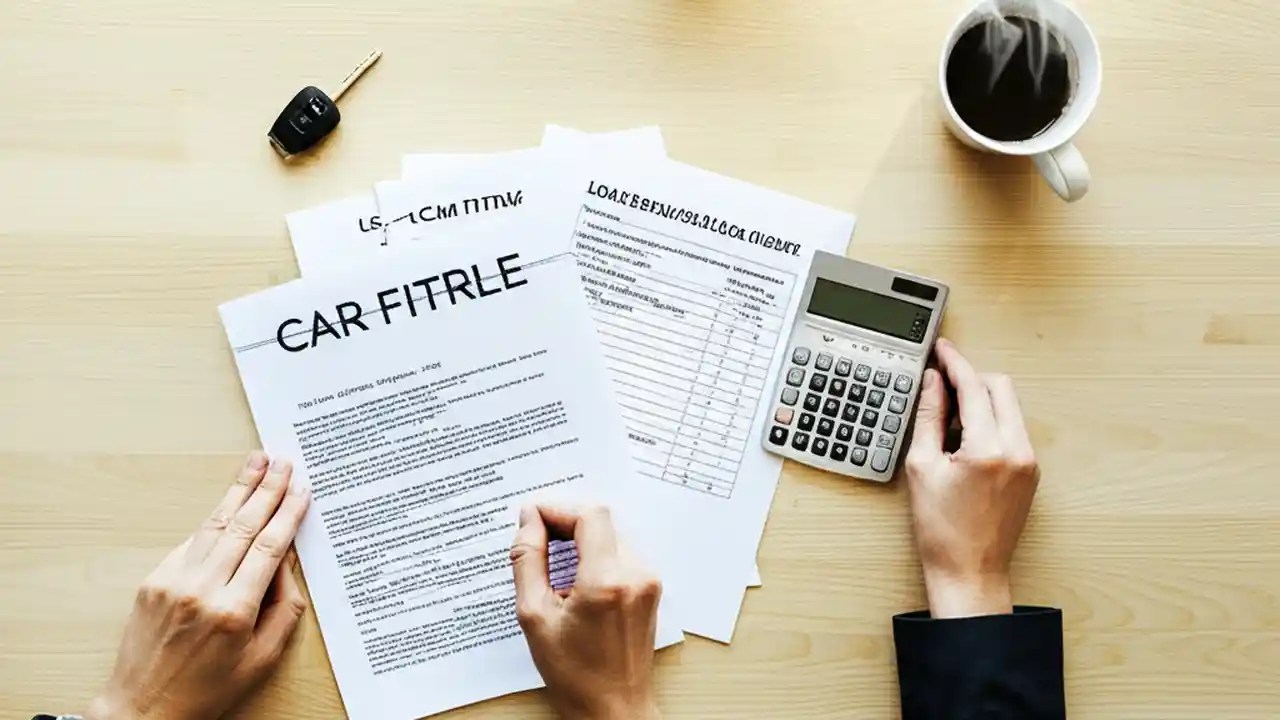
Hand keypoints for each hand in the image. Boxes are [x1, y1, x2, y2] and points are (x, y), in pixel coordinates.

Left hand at [87, 452, 311, 719]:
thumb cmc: (207, 691)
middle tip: (282, 462)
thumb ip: (284, 609)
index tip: (302, 490)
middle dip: (266, 490)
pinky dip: (212, 522)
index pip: (269, 547)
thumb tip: (288, 564)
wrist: (143, 709)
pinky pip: (191, 544)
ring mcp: (173, 582)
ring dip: (238, 491)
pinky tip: (228, 506)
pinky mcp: (154, 581)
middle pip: (242, 526)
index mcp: (234, 610)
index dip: (288, 514)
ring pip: (213, 525)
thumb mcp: (262, 659)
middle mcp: (201, 589)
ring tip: (255, 463)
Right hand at [510, 504, 661, 719]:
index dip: (556, 508)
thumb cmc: (574, 674)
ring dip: (579, 537)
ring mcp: (648, 581)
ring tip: (550, 559)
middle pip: (600, 521)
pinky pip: (620, 552)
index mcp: (607, 582)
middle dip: (564, 521)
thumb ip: (528, 561)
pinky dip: (594, 552)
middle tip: (534, 537)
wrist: (613, 708)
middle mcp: (635, 575)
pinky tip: (572, 574)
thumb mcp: (535, 616)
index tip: (530, 518)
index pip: (588, 516)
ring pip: (610, 534)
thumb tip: (527, 521)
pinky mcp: (651, 587)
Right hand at [904, 338, 1039, 618]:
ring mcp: (1029, 462)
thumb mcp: (922, 467)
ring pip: (1008, 407)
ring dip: (980, 401)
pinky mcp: (1031, 472)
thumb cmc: (942, 530)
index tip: (942, 349)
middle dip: (970, 378)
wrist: (969, 572)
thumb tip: (932, 383)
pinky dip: (990, 422)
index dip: (954, 363)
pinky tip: (964, 440)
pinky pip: (1012, 429)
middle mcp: (1018, 451)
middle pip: (999, 388)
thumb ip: (928, 418)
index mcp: (989, 448)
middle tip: (941, 381)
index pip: (973, 387)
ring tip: (947, 420)